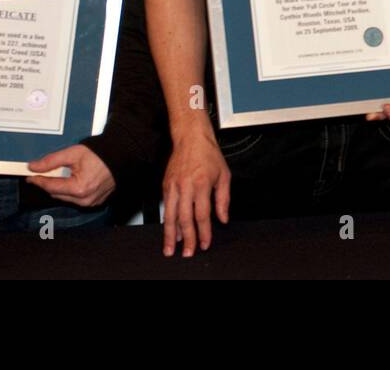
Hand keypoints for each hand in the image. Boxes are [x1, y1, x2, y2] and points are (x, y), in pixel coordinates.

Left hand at [26, 144, 115, 206]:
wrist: (122, 155)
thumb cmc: (100, 154)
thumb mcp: (73, 153)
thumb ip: (51, 161)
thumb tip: (33, 167)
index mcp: (78, 189)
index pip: (50, 187)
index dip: (38, 180)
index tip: (30, 175)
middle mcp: (84, 200)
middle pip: (57, 194)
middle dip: (49, 183)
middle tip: (44, 172)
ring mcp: (91, 203)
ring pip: (66, 197)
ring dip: (60, 187)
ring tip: (61, 174)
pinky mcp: (96, 202)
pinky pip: (77, 198)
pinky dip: (71, 190)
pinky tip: (73, 179)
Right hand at [162, 125, 230, 257]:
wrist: (191, 137)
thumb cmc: (208, 154)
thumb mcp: (224, 175)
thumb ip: (224, 199)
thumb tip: (223, 218)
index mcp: (202, 184)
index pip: (202, 215)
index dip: (203, 232)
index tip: (204, 243)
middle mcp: (185, 186)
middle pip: (184, 218)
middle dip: (186, 238)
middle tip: (187, 252)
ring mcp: (173, 186)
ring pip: (170, 215)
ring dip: (170, 234)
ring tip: (171, 248)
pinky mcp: (165, 185)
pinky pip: (165, 207)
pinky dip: (167, 221)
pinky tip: (170, 230)